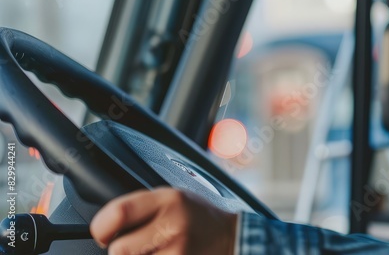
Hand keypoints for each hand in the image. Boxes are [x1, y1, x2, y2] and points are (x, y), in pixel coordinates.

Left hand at [89, 187, 237, 254]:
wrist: (230, 235)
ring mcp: (179, 250)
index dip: (101, 228)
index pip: (118, 213)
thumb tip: (103, 228)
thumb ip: (140, 208)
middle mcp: (174, 224)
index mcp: (168, 199)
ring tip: (155, 250)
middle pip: (119, 249)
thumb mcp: (171, 197)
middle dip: (121, 250)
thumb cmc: (196, 216)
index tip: (102, 233)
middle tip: (136, 245)